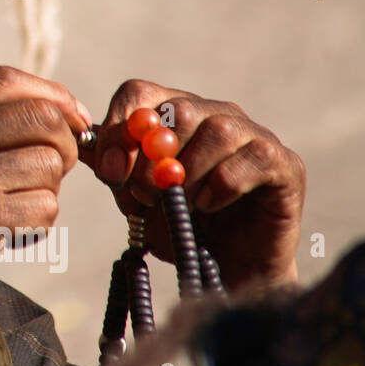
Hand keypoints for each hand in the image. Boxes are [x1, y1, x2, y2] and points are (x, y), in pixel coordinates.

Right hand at [0, 66, 91, 340]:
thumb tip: (38, 117)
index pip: (7, 80)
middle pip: (42, 117)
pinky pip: (44, 208)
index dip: (52, 94)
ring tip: (20, 207)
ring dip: (48, 189)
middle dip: (65, 142)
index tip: (72, 116)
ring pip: (50, 165)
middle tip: (57, 168)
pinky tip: (12, 232)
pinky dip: (39, 223)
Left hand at [81, 80, 305, 291]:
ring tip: (178, 203)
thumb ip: (110, 164)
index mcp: (173, 113)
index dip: (119, 128)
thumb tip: (80, 140)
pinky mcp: (283, 163)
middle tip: (144, 196)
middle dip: (151, 158)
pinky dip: (219, 186)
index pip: (138, 93)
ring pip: (215, 131)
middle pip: (177, 109)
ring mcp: (252, 135)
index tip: (110, 171)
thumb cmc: (177, 225)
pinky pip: (248, 160)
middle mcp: (215, 113)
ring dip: (187, 173)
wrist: (224, 271)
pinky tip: (208, 207)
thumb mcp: (132, 194)